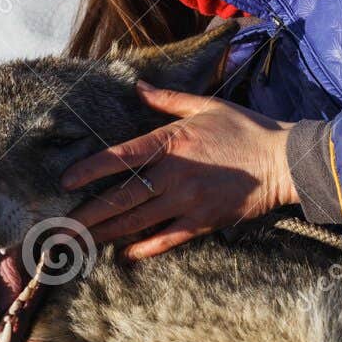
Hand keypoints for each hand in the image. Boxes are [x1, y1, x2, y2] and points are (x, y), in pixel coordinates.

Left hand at [62, 81, 298, 258]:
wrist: (283, 161)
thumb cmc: (245, 129)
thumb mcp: (206, 105)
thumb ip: (167, 100)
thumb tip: (137, 87)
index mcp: (171, 143)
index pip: (120, 157)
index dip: (90, 170)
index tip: (65, 182)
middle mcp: (174, 174)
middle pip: (121, 198)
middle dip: (87, 216)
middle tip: (59, 229)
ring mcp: (187, 201)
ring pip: (137, 222)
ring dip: (105, 234)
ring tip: (79, 243)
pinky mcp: (203, 222)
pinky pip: (167, 239)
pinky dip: (144, 248)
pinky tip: (124, 255)